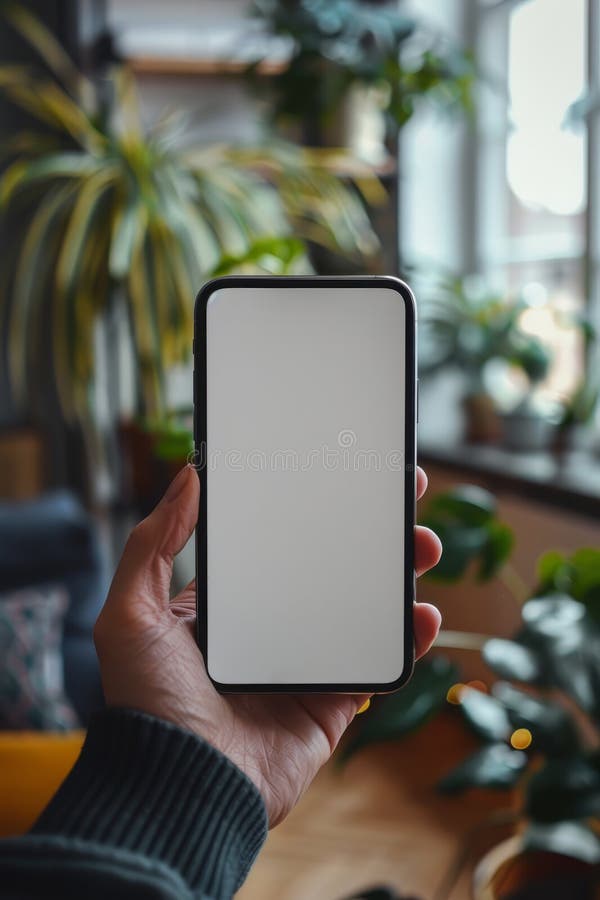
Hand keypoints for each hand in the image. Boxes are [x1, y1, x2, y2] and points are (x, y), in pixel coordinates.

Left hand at [94, 466, 441, 826]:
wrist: (182, 786)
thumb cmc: (149, 702)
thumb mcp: (131, 613)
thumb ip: (152, 543)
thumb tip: (186, 477)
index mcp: (225, 607)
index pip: (273, 545)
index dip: (306, 510)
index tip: (337, 475)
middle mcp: (268, 631)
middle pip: (328, 571)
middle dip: (366, 536)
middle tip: (396, 503)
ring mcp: (303, 666)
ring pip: (361, 611)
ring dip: (395, 577)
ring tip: (420, 547)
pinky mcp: (331, 703)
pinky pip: (377, 665)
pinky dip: (408, 639)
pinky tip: (425, 613)